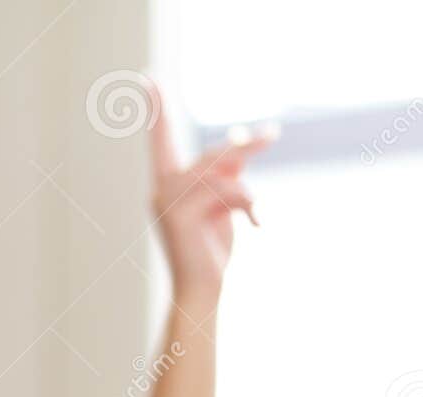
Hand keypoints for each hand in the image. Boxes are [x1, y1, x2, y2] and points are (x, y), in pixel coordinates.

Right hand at [149, 83, 272, 307]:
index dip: (158, 111)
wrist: (200, 290)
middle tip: (272, 133)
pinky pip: (225, 192)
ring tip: (260, 201)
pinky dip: (248, 204)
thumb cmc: (210, 251)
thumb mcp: (221, 205)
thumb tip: (244, 142)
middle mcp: (161, 190)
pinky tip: (257, 223)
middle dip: (244, 146)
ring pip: (218, 171)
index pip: (161, 141)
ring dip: (247, 181)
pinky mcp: (181, 215)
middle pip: (209, 155)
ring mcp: (168, 202)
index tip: (150, 80)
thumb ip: (227, 174)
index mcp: (167, 186)